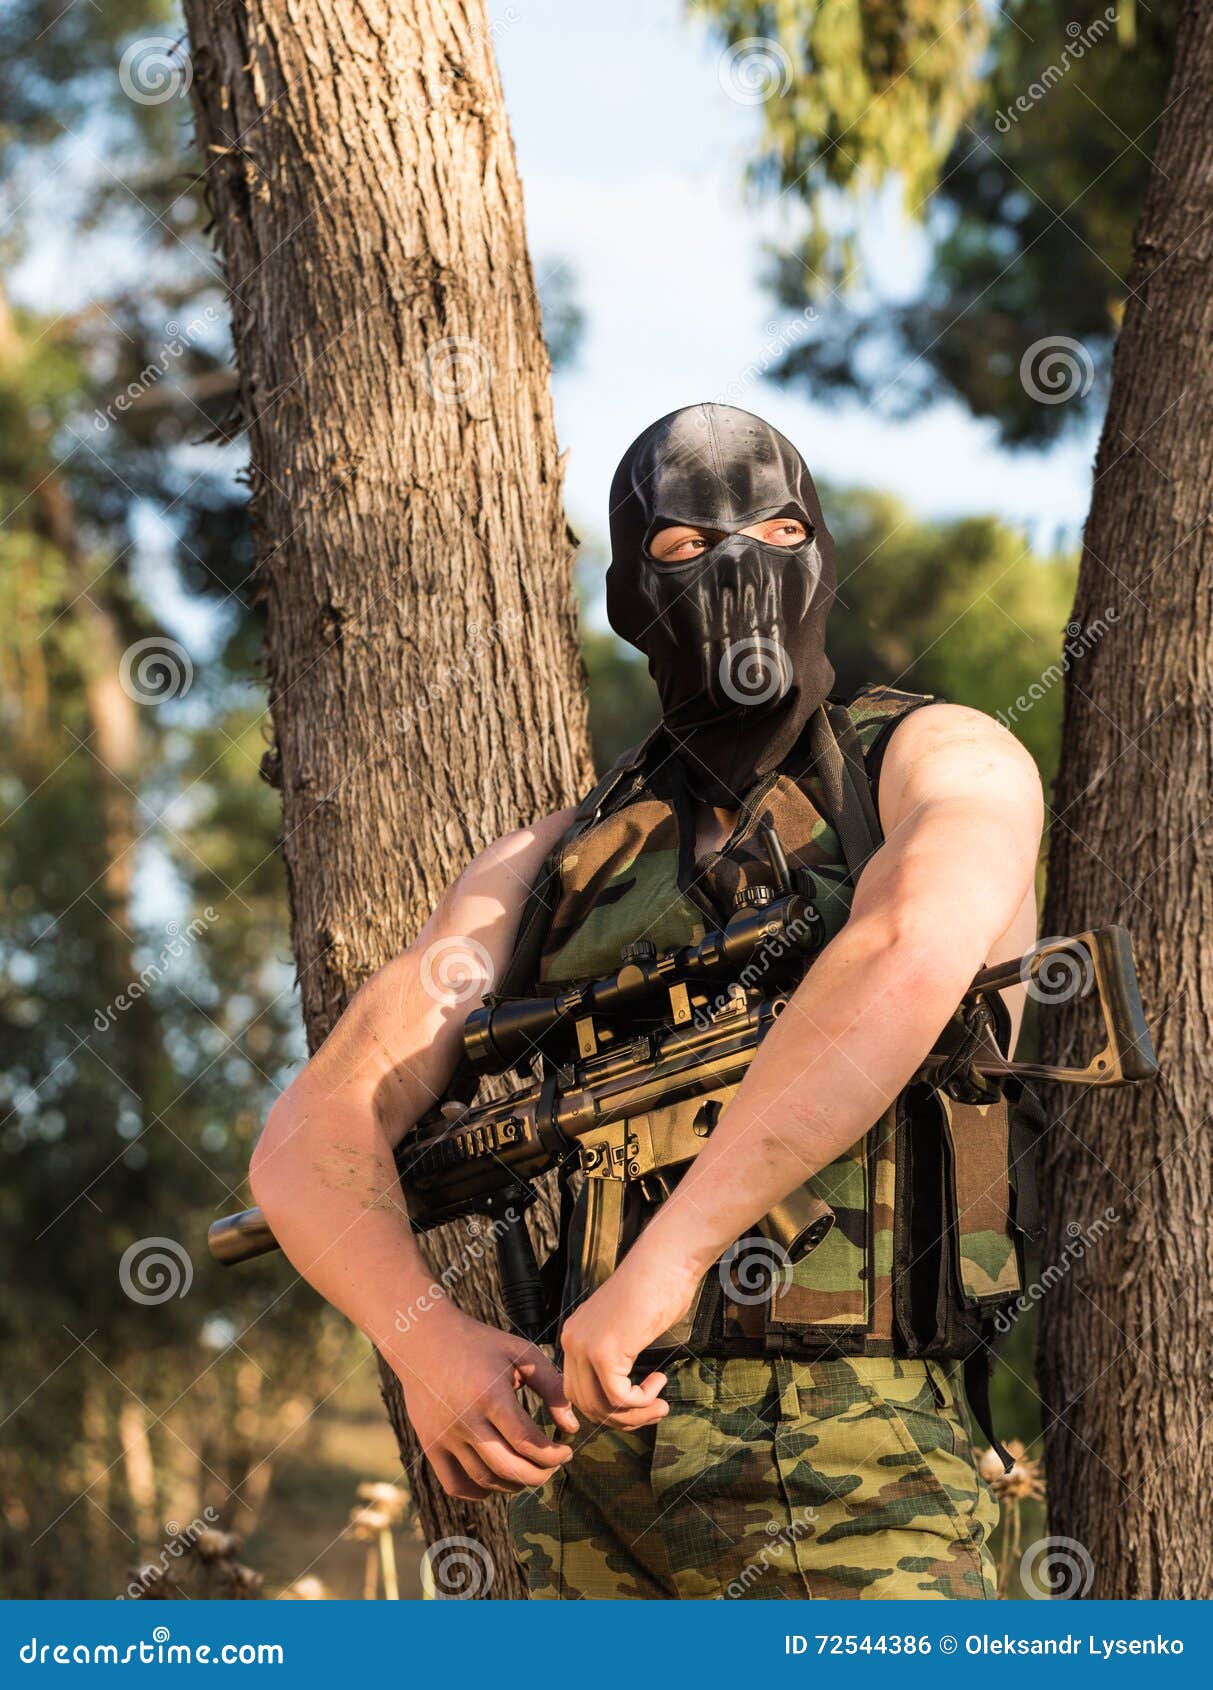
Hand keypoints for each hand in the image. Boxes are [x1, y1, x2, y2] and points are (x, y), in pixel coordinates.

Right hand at [389, 1306, 577, 1500]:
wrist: (424, 1339)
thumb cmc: (480, 1344)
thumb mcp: (521, 1353)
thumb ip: (552, 1387)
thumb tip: (572, 1428)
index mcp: (490, 1395)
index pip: (527, 1442)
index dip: (553, 1455)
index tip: (566, 1452)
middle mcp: (465, 1420)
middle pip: (507, 1468)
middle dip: (539, 1476)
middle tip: (552, 1468)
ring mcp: (444, 1436)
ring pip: (485, 1480)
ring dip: (514, 1484)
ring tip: (529, 1471)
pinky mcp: (429, 1445)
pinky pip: (456, 1485)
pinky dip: (480, 1491)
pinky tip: (497, 1479)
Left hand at [559, 1244, 702, 1427]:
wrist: (666, 1260)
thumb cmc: (657, 1288)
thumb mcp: (627, 1328)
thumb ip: (618, 1357)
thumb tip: (624, 1396)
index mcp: (575, 1335)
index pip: (578, 1390)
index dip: (608, 1407)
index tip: (638, 1405)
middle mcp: (572, 1341)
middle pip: (586, 1404)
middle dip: (622, 1417)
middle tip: (654, 1409)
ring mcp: (585, 1346)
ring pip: (601, 1407)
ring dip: (635, 1414)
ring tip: (660, 1404)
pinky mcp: (604, 1351)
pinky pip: (619, 1397)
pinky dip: (641, 1401)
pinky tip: (658, 1384)